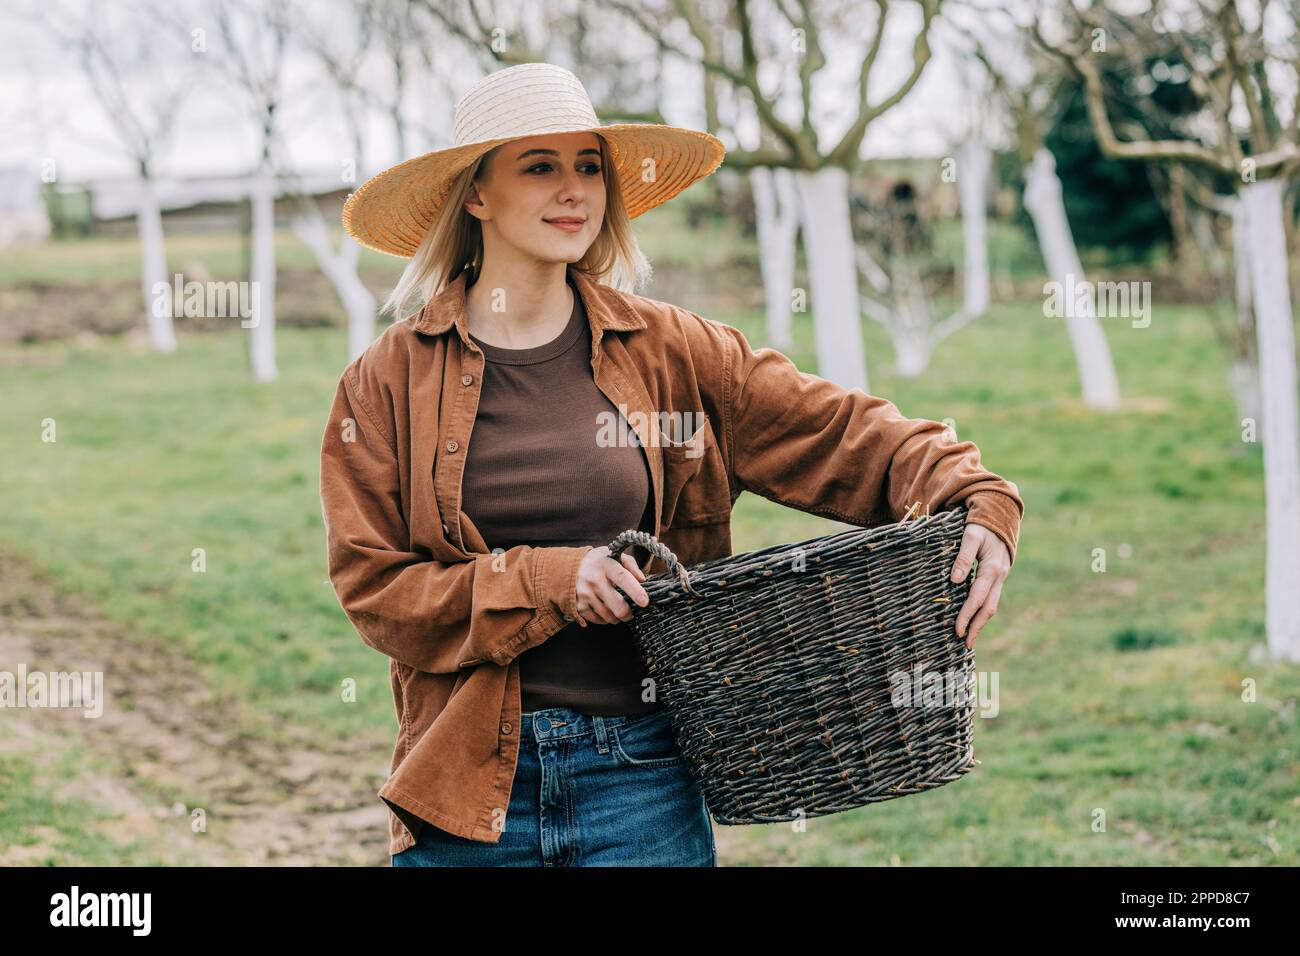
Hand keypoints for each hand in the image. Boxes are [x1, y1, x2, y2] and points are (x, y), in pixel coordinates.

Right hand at [574, 548, 648, 625]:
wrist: (570, 566)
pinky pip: (597, 620)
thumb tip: (642, 580)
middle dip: (628, 614)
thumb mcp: (615, 556)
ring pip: (608, 616)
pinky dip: (604, 619)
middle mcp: (594, 579)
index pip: (623, 578)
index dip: (635, 591)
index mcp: (607, 565)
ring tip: (616, 610)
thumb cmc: (600, 562)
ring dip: (616, 617)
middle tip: (630, 613)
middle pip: (617, 606)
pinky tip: (605, 611)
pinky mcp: (579, 604)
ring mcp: (585, 593)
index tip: (645, 602)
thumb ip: (631, 565)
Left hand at [950, 524, 1010, 648]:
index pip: (977, 598)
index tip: (956, 630)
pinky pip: (990, 597)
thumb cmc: (982, 524)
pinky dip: (982, 610)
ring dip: (980, 621)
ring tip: (968, 636)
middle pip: (988, 608)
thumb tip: (954, 581)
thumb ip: (963, 557)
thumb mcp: (971, 536)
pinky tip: (974, 618)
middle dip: (976, 626)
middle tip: (964, 643)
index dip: (967, 616)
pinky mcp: (997, 576)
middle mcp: (999, 576)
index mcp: (992, 569)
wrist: (1001, 515)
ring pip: (991, 604)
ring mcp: (1000, 577)